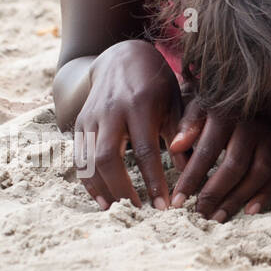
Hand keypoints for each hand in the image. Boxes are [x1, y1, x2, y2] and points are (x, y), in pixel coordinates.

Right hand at [73, 39, 181, 210]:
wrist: (121, 58)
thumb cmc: (157, 82)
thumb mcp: (176, 100)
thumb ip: (182, 132)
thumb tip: (191, 169)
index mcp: (140, 104)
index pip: (145, 150)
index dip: (153, 180)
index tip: (164, 205)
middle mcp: (111, 111)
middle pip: (108, 158)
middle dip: (123, 189)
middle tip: (140, 212)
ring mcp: (91, 118)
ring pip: (88, 161)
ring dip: (103, 190)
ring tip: (120, 210)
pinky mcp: (79, 124)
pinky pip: (79, 158)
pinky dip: (89, 182)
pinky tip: (103, 199)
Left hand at [168, 97, 270, 220]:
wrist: (264, 95)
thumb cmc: (222, 109)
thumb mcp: (202, 108)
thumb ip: (187, 126)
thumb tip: (175, 148)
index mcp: (228, 116)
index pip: (207, 152)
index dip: (191, 178)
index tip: (177, 201)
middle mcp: (253, 127)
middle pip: (234, 166)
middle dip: (215, 194)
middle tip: (199, 215)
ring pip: (257, 174)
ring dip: (238, 199)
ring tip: (218, 217)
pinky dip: (264, 195)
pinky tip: (249, 211)